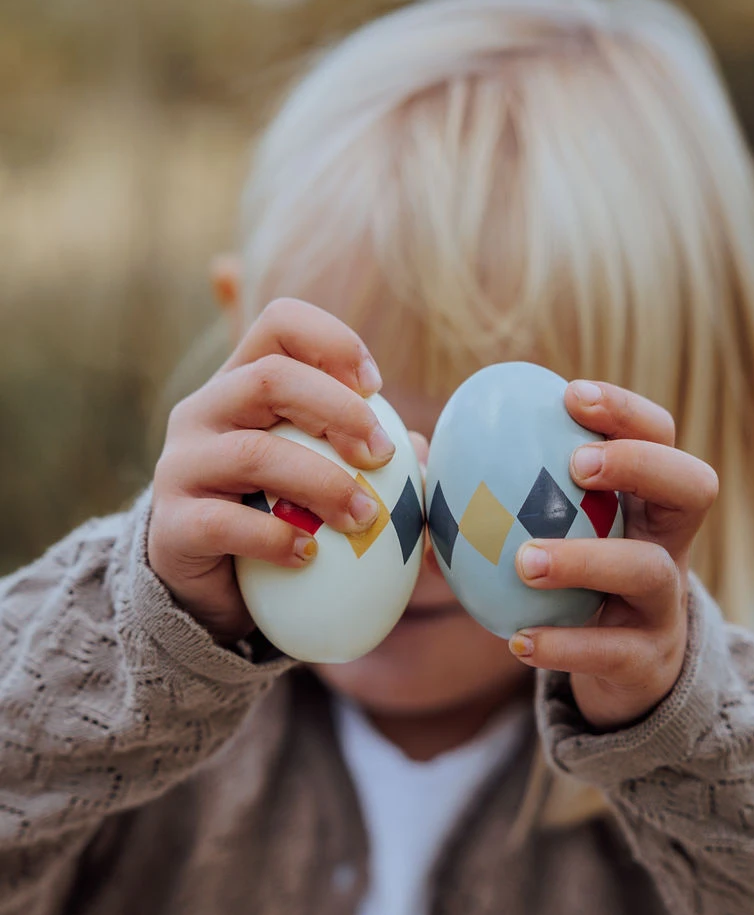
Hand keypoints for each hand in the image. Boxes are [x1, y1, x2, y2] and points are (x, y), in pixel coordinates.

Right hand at [149, 298, 393, 643]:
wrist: (214, 590)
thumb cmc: (284, 519)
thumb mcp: (325, 477)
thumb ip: (369, 458)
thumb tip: (420, 449)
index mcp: (242, 383)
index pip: (280, 324)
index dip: (333, 342)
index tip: (376, 386)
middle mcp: (203, 411)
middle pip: (269, 378)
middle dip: (339, 411)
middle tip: (382, 455)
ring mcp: (180, 465)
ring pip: (254, 453)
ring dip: (323, 484)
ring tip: (365, 518)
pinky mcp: (173, 524)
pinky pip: (226, 524)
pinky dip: (276, 539)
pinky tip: (309, 555)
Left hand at [508, 379, 718, 729]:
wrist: (622, 682)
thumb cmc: (570, 591)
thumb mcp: (545, 538)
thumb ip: (486, 498)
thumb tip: (420, 451)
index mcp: (647, 504)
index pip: (659, 436)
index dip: (626, 411)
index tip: (570, 396)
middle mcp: (670, 546)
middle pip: (693, 486)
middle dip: (639, 464)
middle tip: (576, 465)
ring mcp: (666, 606)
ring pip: (649, 571)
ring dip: (587, 558)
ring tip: (525, 562)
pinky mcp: (647, 662)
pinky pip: (611, 651)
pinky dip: (565, 644)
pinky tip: (518, 638)